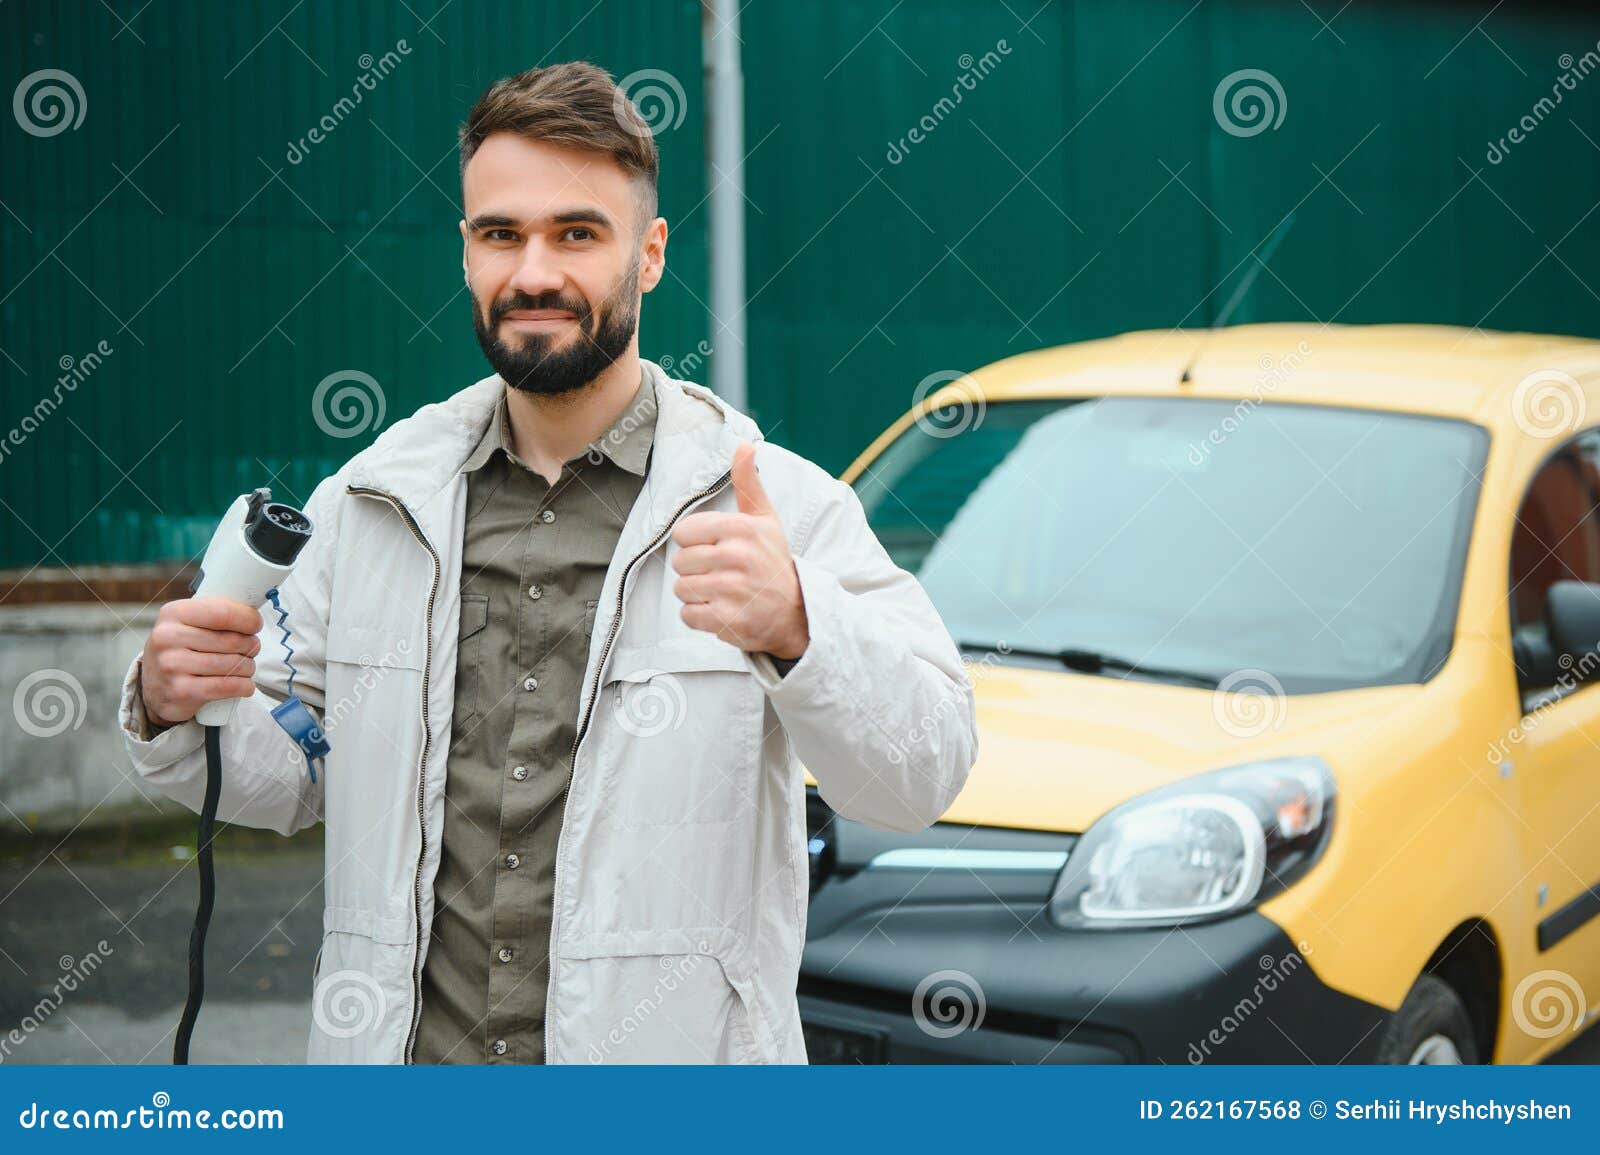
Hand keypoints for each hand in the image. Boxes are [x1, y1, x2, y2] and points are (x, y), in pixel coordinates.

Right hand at [139, 596, 262, 726]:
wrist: (155, 685)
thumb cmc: (181, 648)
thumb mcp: (189, 622)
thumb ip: (217, 613)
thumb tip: (253, 615)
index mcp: (174, 613)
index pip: (222, 612)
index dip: (248, 619)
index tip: (255, 625)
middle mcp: (168, 637)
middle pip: (232, 640)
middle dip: (251, 645)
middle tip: (251, 649)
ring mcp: (171, 665)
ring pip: (232, 664)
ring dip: (248, 667)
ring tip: (244, 667)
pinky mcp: (180, 690)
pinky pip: (226, 686)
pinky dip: (244, 686)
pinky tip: (244, 684)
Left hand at [670, 442, 809, 660]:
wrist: (798, 611)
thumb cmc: (773, 562)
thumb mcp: (765, 519)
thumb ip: (748, 482)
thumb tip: (744, 444)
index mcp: (740, 529)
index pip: (683, 533)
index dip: (696, 543)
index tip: (718, 550)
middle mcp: (736, 557)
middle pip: (680, 563)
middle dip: (696, 571)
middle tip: (723, 574)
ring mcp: (732, 590)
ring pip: (682, 589)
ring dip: (697, 595)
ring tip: (723, 593)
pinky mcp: (728, 619)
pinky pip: (688, 615)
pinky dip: (701, 618)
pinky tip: (723, 611)